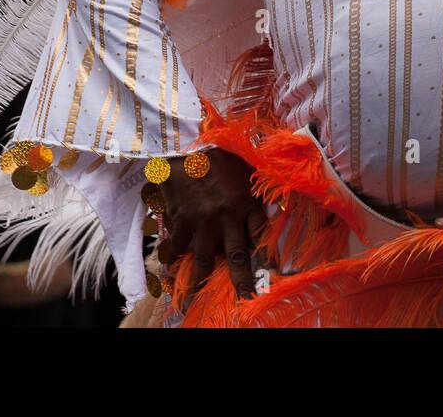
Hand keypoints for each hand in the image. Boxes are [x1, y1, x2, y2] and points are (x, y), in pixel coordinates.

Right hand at [159, 148, 266, 298]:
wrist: (183, 142)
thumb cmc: (217, 151)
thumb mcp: (244, 166)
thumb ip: (254, 186)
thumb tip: (273, 192)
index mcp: (246, 201)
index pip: (261, 234)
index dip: (268, 257)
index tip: (273, 275)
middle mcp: (226, 216)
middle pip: (237, 257)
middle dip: (241, 281)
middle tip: (245, 299)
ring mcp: (202, 220)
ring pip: (202, 259)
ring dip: (199, 280)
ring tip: (193, 298)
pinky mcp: (180, 219)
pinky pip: (177, 245)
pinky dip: (172, 257)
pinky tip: (169, 267)